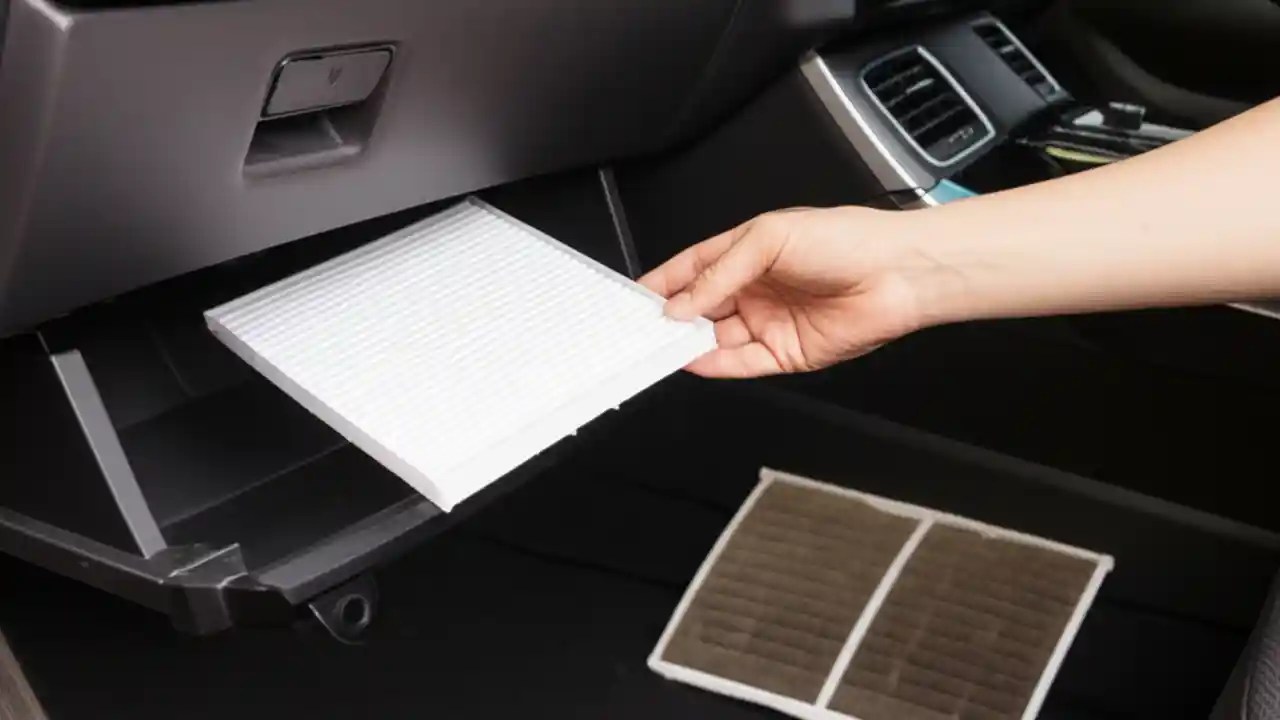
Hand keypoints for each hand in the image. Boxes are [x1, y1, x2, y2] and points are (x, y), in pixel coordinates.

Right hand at [639, 206, 947, 377]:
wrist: (898, 273)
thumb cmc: (846, 239)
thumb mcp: (767, 239)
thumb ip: (719, 273)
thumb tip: (681, 304)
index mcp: (748, 252)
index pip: (693, 269)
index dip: (662, 282)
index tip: (633, 296)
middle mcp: (755, 289)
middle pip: (700, 309)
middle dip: (670, 318)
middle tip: (640, 327)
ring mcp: (769, 322)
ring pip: (716, 340)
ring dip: (688, 344)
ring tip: (660, 345)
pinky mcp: (785, 354)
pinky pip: (741, 363)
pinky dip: (714, 364)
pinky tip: (693, 359)